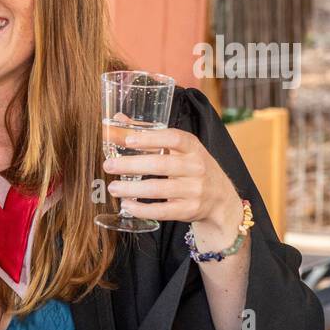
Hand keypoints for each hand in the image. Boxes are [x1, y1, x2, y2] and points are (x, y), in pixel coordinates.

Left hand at [103, 127, 242, 234]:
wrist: (221, 199)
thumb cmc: (192, 168)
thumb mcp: (179, 150)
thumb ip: (149, 135)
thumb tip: (118, 119)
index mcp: (193, 148)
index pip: (174, 138)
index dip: (151, 138)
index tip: (129, 139)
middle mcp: (196, 167)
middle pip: (161, 165)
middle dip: (132, 165)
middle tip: (109, 165)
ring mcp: (194, 190)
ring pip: (159, 189)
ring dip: (132, 189)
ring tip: (113, 187)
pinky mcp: (189, 210)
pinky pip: (162, 211)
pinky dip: (142, 209)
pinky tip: (127, 204)